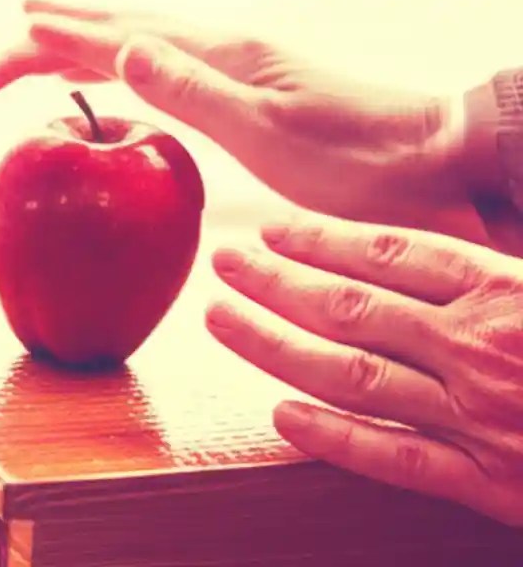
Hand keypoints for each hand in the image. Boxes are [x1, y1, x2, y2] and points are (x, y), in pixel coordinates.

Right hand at [0, 0, 484, 242]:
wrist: (433, 164)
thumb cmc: (354, 160)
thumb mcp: (266, 129)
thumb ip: (191, 89)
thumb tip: (119, 46)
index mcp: (216, 55)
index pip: (110, 40)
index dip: (48, 46)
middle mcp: (219, 51)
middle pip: (113, 34)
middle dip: (45, 44)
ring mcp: (233, 70)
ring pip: (135, 47)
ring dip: (78, 49)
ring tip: (36, 46)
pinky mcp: (246, 94)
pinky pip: (161, 71)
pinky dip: (119, 71)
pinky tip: (118, 82)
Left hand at [209, 216, 522, 524]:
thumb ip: (491, 275)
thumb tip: (424, 259)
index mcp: (505, 292)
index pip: (391, 255)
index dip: (322, 241)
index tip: (272, 232)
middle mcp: (478, 350)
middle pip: (352, 308)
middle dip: (277, 282)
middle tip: (225, 263)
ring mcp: (480, 417)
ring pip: (353, 375)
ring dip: (274, 345)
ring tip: (220, 318)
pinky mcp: (490, 483)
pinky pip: (395, 457)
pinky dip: (333, 437)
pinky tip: (280, 416)